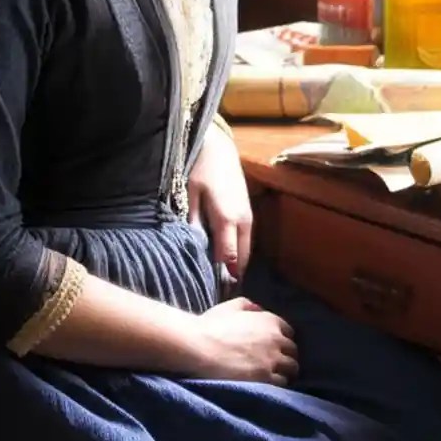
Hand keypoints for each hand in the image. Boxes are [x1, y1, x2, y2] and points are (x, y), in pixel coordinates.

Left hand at [188, 122, 252, 279]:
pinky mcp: (250, 214)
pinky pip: (247, 241)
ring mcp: (249, 218)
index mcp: (226, 218)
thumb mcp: (191, 195)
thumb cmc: (201, 171)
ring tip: (222, 279)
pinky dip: (239, 253)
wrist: (220, 150)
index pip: (228, 255)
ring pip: (247, 251)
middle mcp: (242, 221)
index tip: (211, 289)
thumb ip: (193, 221)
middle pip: (242, 258)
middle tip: (217, 290)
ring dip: (237, 264)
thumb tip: (194, 246)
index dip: (221, 274)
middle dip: (232, 275)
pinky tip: (227, 260)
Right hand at [189, 297, 297, 384]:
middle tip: (276, 365)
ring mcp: (272, 359)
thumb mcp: (231, 307)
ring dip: (284, 372)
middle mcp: (276, 339)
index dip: (282, 341)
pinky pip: (282, 383)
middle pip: (293, 351)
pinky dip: (277, 384)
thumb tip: (259, 310)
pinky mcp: (266, 378)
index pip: (289, 332)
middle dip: (286, 357)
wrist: (198, 346)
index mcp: (270, 320)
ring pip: (291, 368)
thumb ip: (248, 306)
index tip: (275, 348)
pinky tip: (268, 385)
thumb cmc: (211, 325)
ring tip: (274, 377)